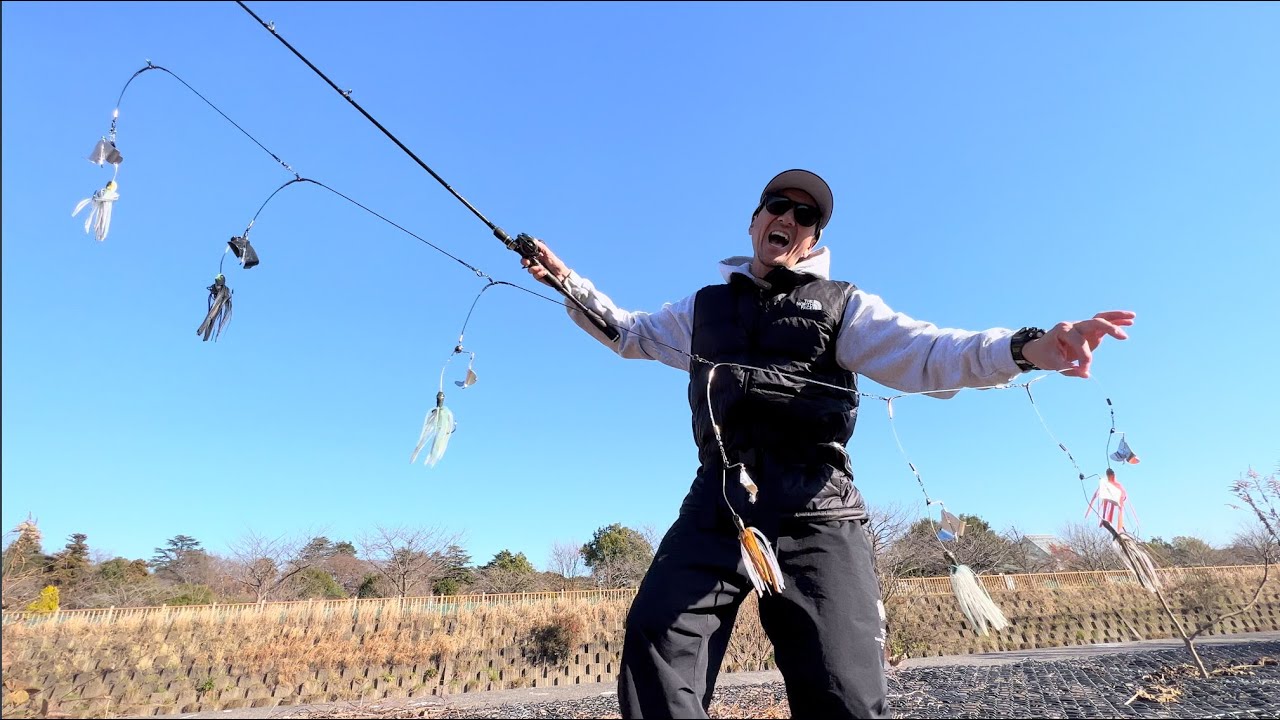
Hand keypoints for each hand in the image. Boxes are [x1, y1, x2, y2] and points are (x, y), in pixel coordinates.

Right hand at [519, 238, 570, 286]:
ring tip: (542, 268)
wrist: (561, 274)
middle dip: (524, 262)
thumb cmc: (556, 262)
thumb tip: (534, 240)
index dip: (524, 254)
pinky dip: (540, 274)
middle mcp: (535, 263)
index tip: (524, 255)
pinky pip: (535, 276)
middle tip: (527, 262)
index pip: (527, 254)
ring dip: (535, 269)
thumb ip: (541, 247)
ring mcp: (536, 270)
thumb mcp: (548, 253)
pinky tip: (545, 273)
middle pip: (525, 262)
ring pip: (529, 269)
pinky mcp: (538, 276)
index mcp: (537, 256)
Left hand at [1021, 310, 1135, 378]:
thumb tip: (1086, 374)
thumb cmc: (1045, 355)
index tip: (1084, 370)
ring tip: (1132, 317)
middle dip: (1108, 328)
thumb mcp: (1052, 363)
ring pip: (1100, 318)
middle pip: (1093, 322)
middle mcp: (1073, 325)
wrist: (1040, 349)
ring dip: (1116, 317)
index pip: (1079, 342)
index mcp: (1062, 330)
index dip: (1084, 358)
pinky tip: (1129, 322)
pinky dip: (1116, 322)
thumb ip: (1068, 368)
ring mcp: (1081, 327)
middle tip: (1123, 337)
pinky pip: (1103, 325)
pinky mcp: (1088, 332)